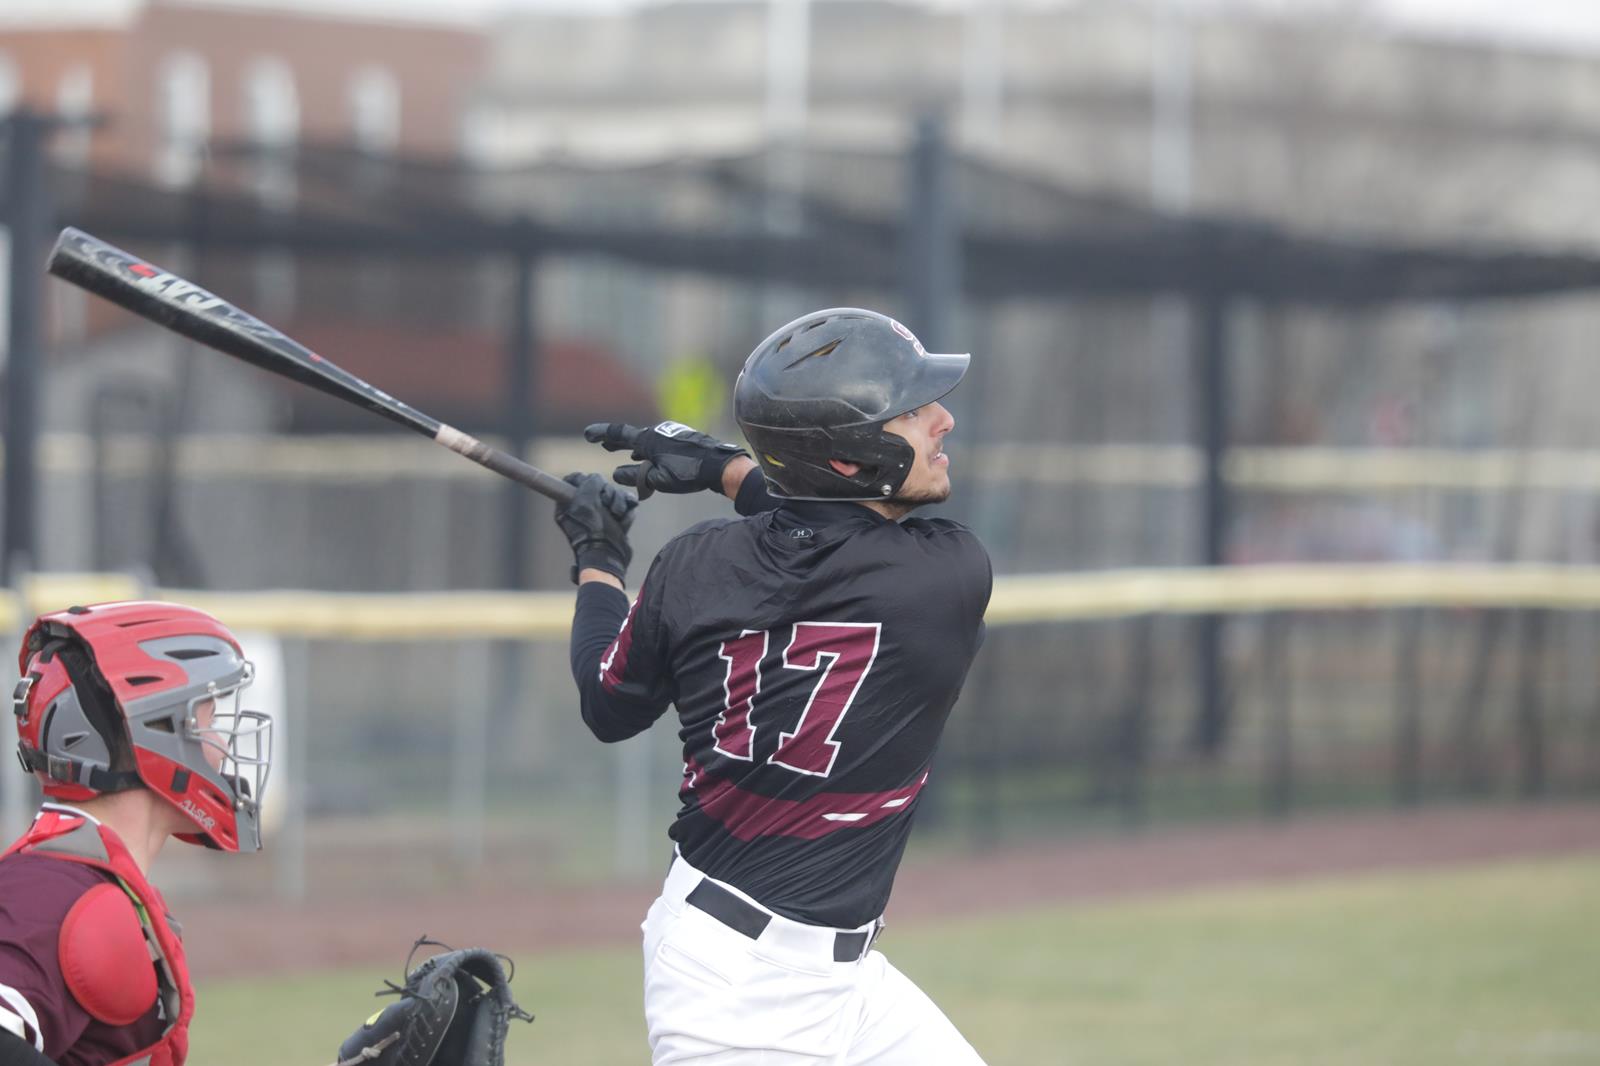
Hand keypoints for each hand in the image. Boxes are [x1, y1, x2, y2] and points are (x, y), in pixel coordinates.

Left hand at [554, 473, 635, 584]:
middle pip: (599, 486)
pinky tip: (624, 519)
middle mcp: (582, 508)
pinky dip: (627, 511)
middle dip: (607, 493)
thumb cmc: (592, 530)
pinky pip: (625, 505)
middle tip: (606, 504)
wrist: (608, 554)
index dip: (585, 479)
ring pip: (614, 495)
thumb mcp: (586, 499)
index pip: (574, 480)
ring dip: (619, 503)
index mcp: (568, 504)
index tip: (592, 485)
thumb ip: (590, 481)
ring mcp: (600, 514)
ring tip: (617, 515)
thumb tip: (598, 479)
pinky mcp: (615, 520)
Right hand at [584, 421, 748, 499]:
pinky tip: (651, 459)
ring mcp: (671, 435)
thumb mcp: (658, 479)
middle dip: (617, 442)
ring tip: (627, 454)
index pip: (619, 434)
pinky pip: (659, 446)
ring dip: (635, 449)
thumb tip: (617, 473)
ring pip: (647, 442)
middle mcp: (658, 433)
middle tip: (603, 444)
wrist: (720, 464)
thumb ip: (636, 477)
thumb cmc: (689, 472)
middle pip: (632, 437)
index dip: (602, 434)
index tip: (588, 434)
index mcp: (649, 440)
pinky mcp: (682, 440)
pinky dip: (649, 452)